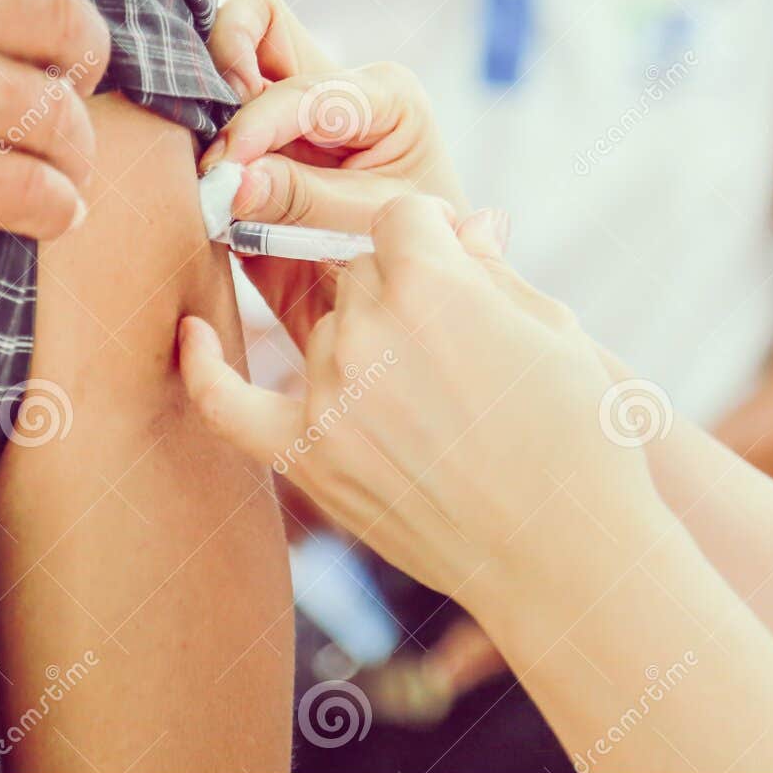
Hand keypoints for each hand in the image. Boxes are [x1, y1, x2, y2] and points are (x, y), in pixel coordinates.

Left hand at [178, 195, 658, 604]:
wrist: (562, 556)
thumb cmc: (580, 438)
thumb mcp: (555, 329)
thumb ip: (489, 268)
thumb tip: (463, 225)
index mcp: (432, 282)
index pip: (398, 217)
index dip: (427, 236)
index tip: (448, 261)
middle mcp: (368, 329)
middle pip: (357, 273)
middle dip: (398, 293)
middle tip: (450, 352)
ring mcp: (327, 393)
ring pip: (322, 330)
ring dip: (358, 345)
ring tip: (430, 406)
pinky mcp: (304, 455)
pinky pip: (226, 401)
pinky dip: (204, 366)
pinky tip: (192, 332)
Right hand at [201, 0, 473, 347]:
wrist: (406, 307)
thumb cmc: (415, 258)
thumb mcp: (377, 227)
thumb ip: (307, 201)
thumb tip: (233, 181)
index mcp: (381, 96)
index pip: (305, 82)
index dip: (262, 120)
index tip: (231, 166)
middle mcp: (327, 89)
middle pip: (256, 19)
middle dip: (220, 54)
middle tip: (204, 121)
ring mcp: (280, 117)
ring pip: (219, 57)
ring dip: (195, 96)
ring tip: (194, 157)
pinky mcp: (244, 152)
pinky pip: (198, 120)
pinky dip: (181, 137)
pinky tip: (181, 177)